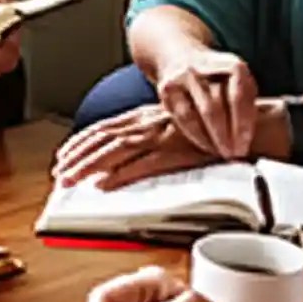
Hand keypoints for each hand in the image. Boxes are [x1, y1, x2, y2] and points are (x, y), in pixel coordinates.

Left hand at [53, 106, 216, 188]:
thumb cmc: (207, 130)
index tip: (62, 157)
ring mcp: (161, 136)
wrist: (243, 123)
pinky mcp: (177, 151)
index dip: (79, 143)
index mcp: (144, 117)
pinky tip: (105, 184)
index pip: (103, 128)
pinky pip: (143, 164)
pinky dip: (121, 174)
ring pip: (115, 151)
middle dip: (76, 157)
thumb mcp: (169, 128)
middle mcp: (148, 123)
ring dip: (89, 166)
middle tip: (59, 174)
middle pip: (102, 139)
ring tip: (71, 180)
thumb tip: (122, 159)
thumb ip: (146, 139)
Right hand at [155, 49, 257, 158]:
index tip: (245, 145)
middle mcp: (204, 67)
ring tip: (220, 153)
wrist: (180, 56)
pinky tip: (205, 146)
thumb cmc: (217, 78)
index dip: (242, 124)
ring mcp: (183, 77)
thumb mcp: (237, 81)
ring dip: (210, 139)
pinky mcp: (167, 89)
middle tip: (233, 155)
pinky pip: (181, 118)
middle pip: (215, 107)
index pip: (238, 97)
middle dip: (225, 136)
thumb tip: (248, 138)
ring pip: (196, 114)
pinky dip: (195, 135)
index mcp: (232, 65)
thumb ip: (245, 101)